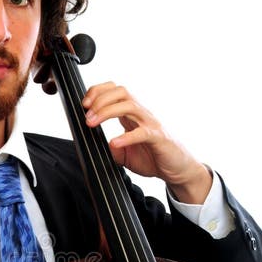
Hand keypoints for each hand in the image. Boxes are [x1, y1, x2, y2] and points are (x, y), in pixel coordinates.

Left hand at [82, 82, 212, 203]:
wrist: (177, 170)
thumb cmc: (152, 158)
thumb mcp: (124, 155)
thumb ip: (112, 149)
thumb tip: (100, 145)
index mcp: (131, 115)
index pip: (115, 91)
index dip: (98, 92)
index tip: (84, 104)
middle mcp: (141, 115)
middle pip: (121, 91)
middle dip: (100, 99)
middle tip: (86, 115)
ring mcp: (151, 124)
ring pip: (129, 105)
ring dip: (106, 111)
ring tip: (92, 123)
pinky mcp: (159, 138)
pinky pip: (142, 132)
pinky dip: (126, 137)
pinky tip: (114, 142)